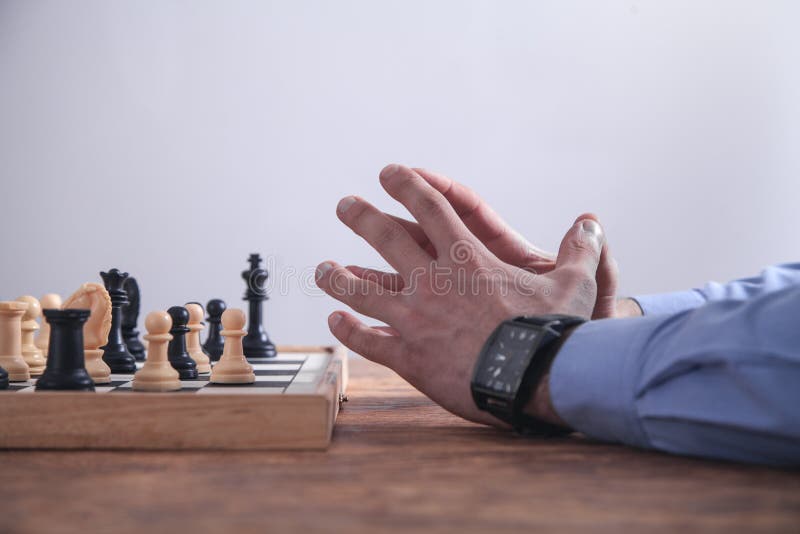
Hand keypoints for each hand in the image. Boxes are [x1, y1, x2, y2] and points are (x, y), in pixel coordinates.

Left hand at [316, 164, 608, 426]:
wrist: (533, 380)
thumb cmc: (553, 331)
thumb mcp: (574, 284)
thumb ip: (579, 249)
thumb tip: (591, 221)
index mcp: (467, 258)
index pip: (430, 209)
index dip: (408, 185)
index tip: (389, 171)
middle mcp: (433, 281)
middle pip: (387, 239)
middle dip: (362, 217)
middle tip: (344, 205)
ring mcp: (415, 318)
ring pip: (363, 290)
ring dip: (339, 276)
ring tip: (322, 268)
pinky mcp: (408, 355)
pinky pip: (369, 340)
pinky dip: (349, 329)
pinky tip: (335, 321)